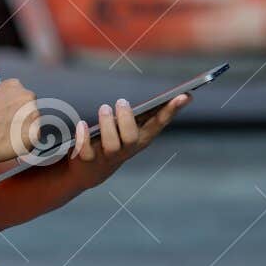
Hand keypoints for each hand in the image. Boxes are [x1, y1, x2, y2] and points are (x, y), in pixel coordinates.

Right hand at [0, 79, 38, 161]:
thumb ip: (1, 102)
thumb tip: (3, 112)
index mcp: (14, 85)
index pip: (20, 99)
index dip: (13, 111)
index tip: (6, 118)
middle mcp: (27, 96)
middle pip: (29, 110)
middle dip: (20, 120)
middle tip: (5, 129)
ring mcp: (32, 114)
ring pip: (32, 125)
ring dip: (22, 132)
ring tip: (5, 138)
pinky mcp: (33, 133)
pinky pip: (32, 140)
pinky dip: (23, 145)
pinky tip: (9, 145)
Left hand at [69, 94, 189, 184]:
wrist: (89, 171)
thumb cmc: (113, 140)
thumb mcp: (129, 127)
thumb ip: (141, 114)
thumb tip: (163, 94)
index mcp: (141, 138)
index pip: (159, 124)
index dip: (172, 110)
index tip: (184, 94)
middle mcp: (126, 150)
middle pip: (131, 138)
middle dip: (126, 120)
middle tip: (121, 101)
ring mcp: (107, 157)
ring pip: (111, 145)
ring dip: (107, 124)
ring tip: (105, 108)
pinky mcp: (88, 161)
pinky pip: (86, 151)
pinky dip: (83, 137)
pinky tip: (81, 124)